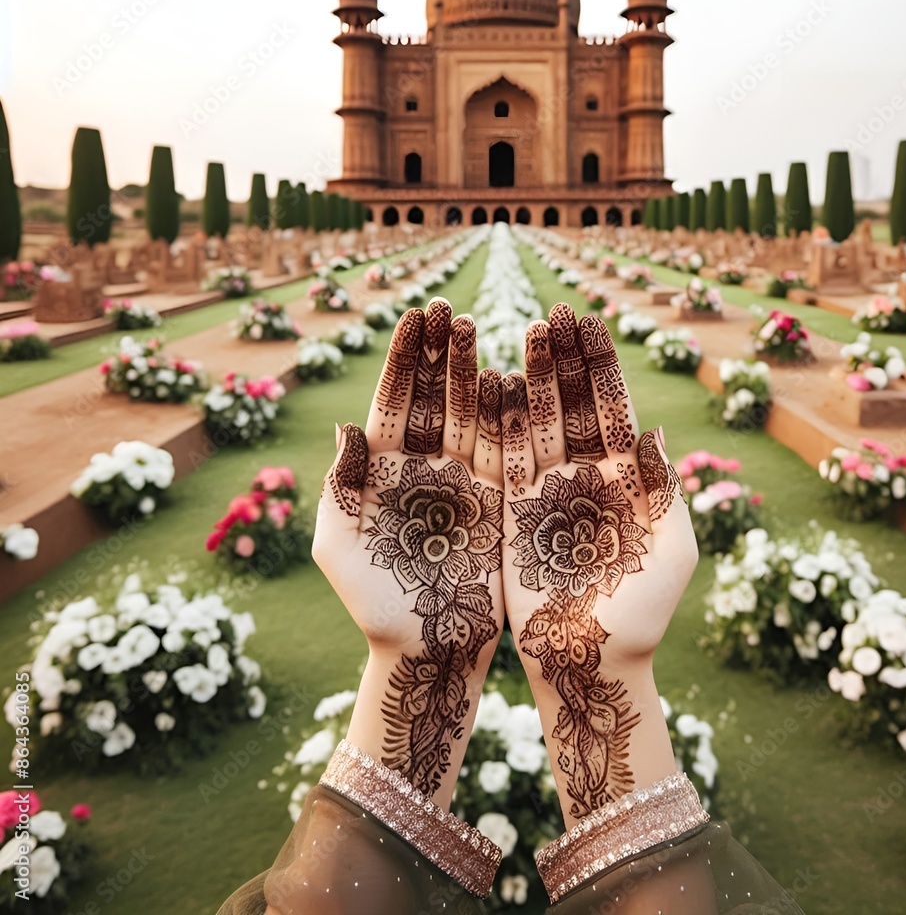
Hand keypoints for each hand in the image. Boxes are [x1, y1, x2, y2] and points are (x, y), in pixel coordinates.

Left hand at [313, 299, 505, 808]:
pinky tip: (511, 378)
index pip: (393, 402)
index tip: (416, 316)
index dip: (404, 360)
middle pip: (432, 397)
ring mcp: (459, 482)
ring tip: (479, 330)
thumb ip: (341, 488)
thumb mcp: (341, 547)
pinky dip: (506, 415)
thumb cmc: (374, 606)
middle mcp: (422, 469)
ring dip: (473, 373)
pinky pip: (501, 450)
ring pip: (468, 415)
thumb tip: (346, 428)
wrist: (428, 650)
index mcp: (381, 473)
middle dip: (440, 354)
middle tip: (450, 309)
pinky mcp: (494, 502)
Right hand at [499, 303, 697, 823]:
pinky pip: (507, 457)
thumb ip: (665, 492)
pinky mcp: (516, 512)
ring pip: (539, 422)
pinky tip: (493, 380)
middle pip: (575, 404)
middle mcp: (589, 477)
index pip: (614, 408)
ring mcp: (550, 492)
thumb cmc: (641, 617)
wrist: (586, 663)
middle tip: (557, 311)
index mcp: (630, 481)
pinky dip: (501, 421)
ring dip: (533, 378)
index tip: (590, 321)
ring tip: (526, 331)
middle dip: (566, 359)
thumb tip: (656, 433)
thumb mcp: (672, 551)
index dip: (601, 365)